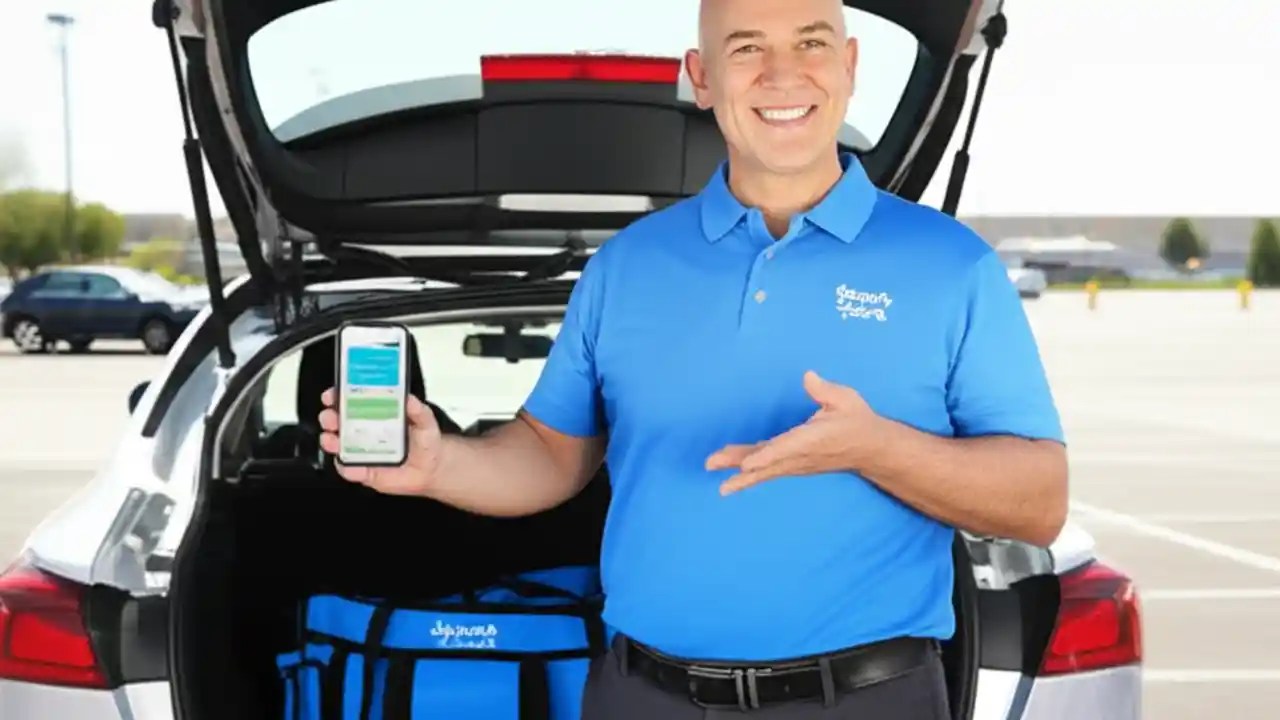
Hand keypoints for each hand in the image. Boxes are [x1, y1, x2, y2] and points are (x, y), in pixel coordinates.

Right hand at [318, 388, 442, 495]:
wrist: (431, 469)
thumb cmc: (424, 441)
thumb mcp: (425, 421)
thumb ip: (419, 411)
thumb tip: (409, 399)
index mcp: (374, 412)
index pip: (349, 400)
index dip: (337, 396)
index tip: (333, 394)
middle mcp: (362, 430)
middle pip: (336, 421)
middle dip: (329, 417)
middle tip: (332, 417)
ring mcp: (360, 451)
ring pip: (335, 444)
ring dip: (330, 441)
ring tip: (334, 440)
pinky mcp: (362, 471)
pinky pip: (347, 470)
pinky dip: (345, 467)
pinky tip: (349, 464)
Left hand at [705, 371, 885, 494]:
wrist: (871, 448)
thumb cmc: (856, 420)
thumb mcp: (845, 400)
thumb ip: (825, 390)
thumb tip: (808, 376)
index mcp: (813, 438)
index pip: (786, 448)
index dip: (767, 455)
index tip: (747, 464)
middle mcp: (802, 455)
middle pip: (766, 461)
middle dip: (738, 463)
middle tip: (712, 464)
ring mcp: (797, 464)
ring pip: (765, 470)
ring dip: (740, 475)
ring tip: (719, 484)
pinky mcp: (794, 466)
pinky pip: (769, 471)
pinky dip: (750, 476)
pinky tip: (732, 480)